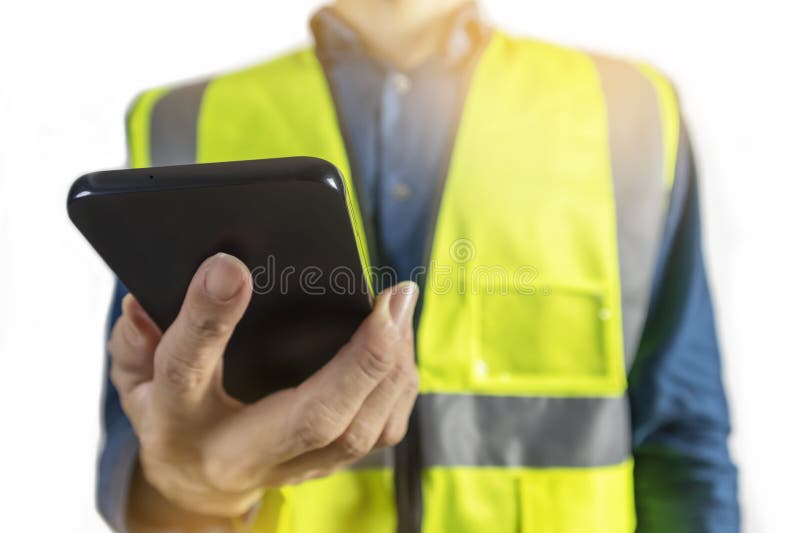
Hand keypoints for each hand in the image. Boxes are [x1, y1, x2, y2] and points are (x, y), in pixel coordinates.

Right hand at [108, 253, 418, 520]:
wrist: (196, 485)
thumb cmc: (171, 417)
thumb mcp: (136, 377)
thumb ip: (135, 340)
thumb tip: (144, 302)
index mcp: (179, 421)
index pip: (187, 370)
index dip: (207, 320)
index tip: (229, 267)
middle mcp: (243, 453)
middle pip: (315, 417)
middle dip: (363, 357)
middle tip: (390, 297)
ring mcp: (292, 467)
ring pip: (361, 431)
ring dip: (393, 367)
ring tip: (402, 308)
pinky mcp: (327, 466)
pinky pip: (381, 433)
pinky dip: (400, 386)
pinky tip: (401, 343)